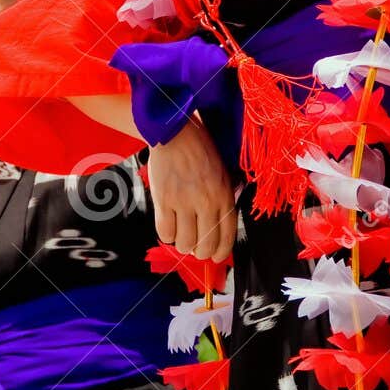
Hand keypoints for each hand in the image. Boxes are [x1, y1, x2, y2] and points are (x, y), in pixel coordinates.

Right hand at [146, 115, 235, 262]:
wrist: (176, 132)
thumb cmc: (201, 151)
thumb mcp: (224, 173)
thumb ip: (224, 199)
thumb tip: (220, 229)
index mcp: (224, 196)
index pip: (226, 237)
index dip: (220, 253)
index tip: (215, 257)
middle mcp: (206, 202)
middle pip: (204, 246)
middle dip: (200, 252)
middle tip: (195, 247)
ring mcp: (184, 202)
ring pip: (185, 243)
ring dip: (183, 245)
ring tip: (182, 235)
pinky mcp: (163, 200)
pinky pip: (165, 232)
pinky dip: (167, 235)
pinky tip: (169, 225)